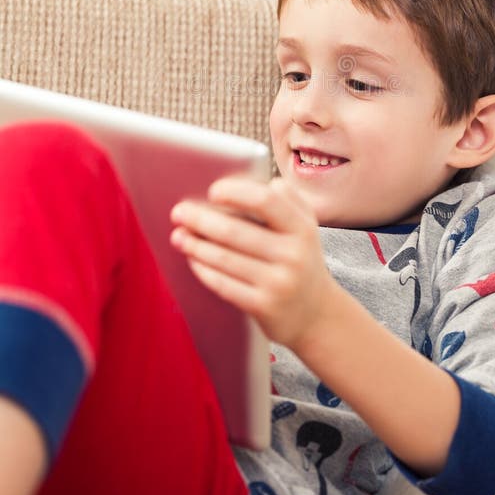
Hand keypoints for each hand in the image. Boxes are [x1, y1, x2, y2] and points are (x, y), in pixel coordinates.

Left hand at [170, 176, 334, 348]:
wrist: (316, 313)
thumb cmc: (301, 258)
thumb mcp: (305, 226)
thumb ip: (287, 198)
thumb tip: (252, 181)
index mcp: (302, 228)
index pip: (266, 201)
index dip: (236, 193)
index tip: (213, 191)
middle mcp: (293, 255)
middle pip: (236, 231)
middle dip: (201, 220)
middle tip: (179, 212)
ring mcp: (279, 283)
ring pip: (226, 259)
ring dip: (196, 245)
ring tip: (178, 236)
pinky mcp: (264, 307)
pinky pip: (225, 285)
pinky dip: (203, 270)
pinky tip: (193, 260)